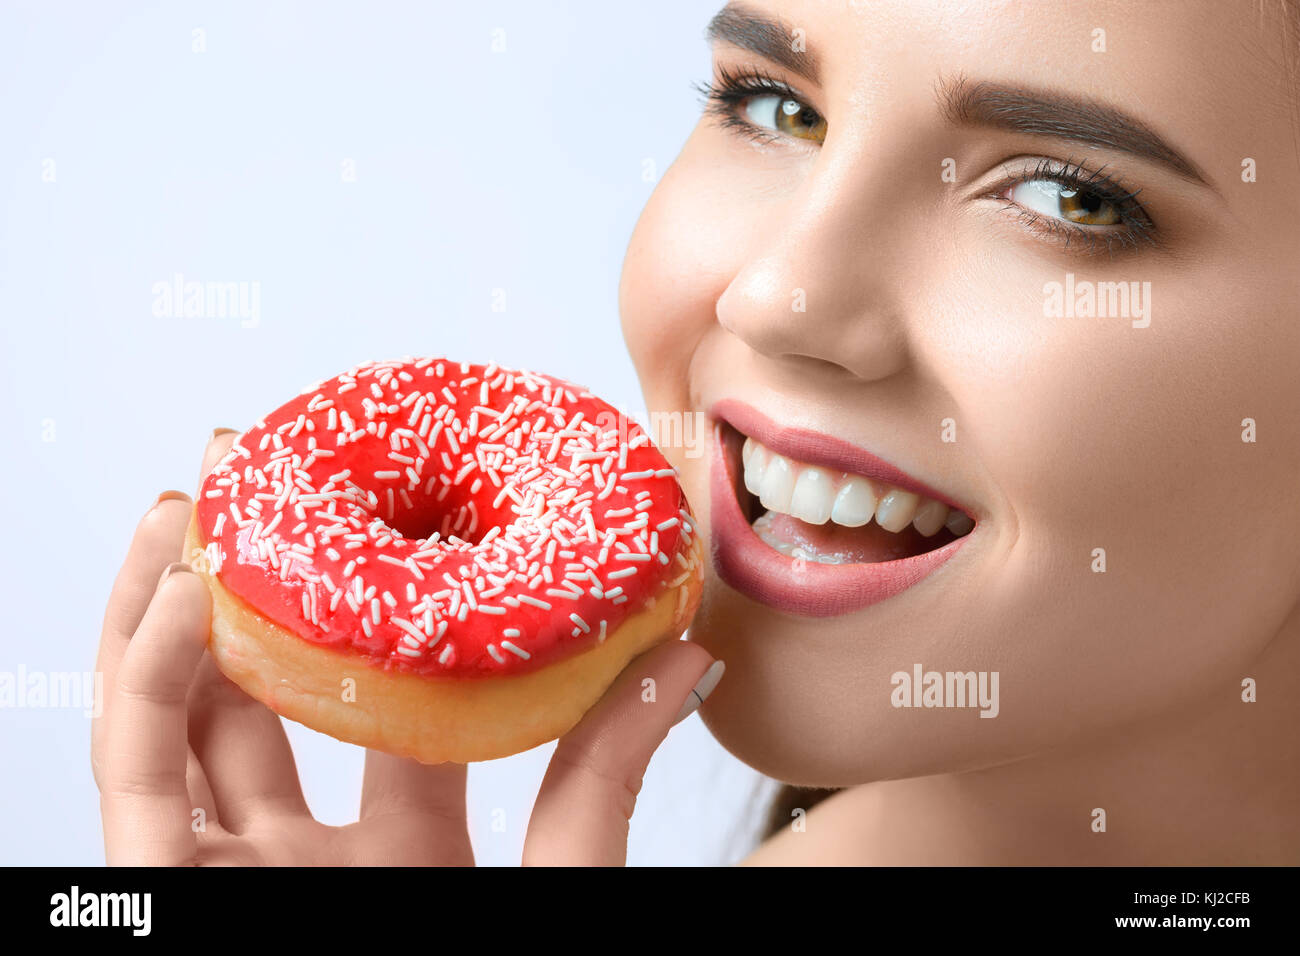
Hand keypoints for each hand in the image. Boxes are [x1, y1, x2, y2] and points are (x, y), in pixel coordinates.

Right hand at [93, 429, 721, 865]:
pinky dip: (145, 688)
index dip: (370, 611)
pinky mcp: (171, 910)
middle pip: (258, 704)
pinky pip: (134, 790)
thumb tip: (687, 654)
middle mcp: (307, 861)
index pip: (379, 709)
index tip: (379, 509)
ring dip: (167, 614)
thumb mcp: (562, 882)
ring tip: (191, 504)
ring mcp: (237, 883)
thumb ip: (604, 778)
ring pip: (173, 731)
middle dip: (244, 590)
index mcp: (405, 846)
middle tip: (253, 480)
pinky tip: (186, 593)